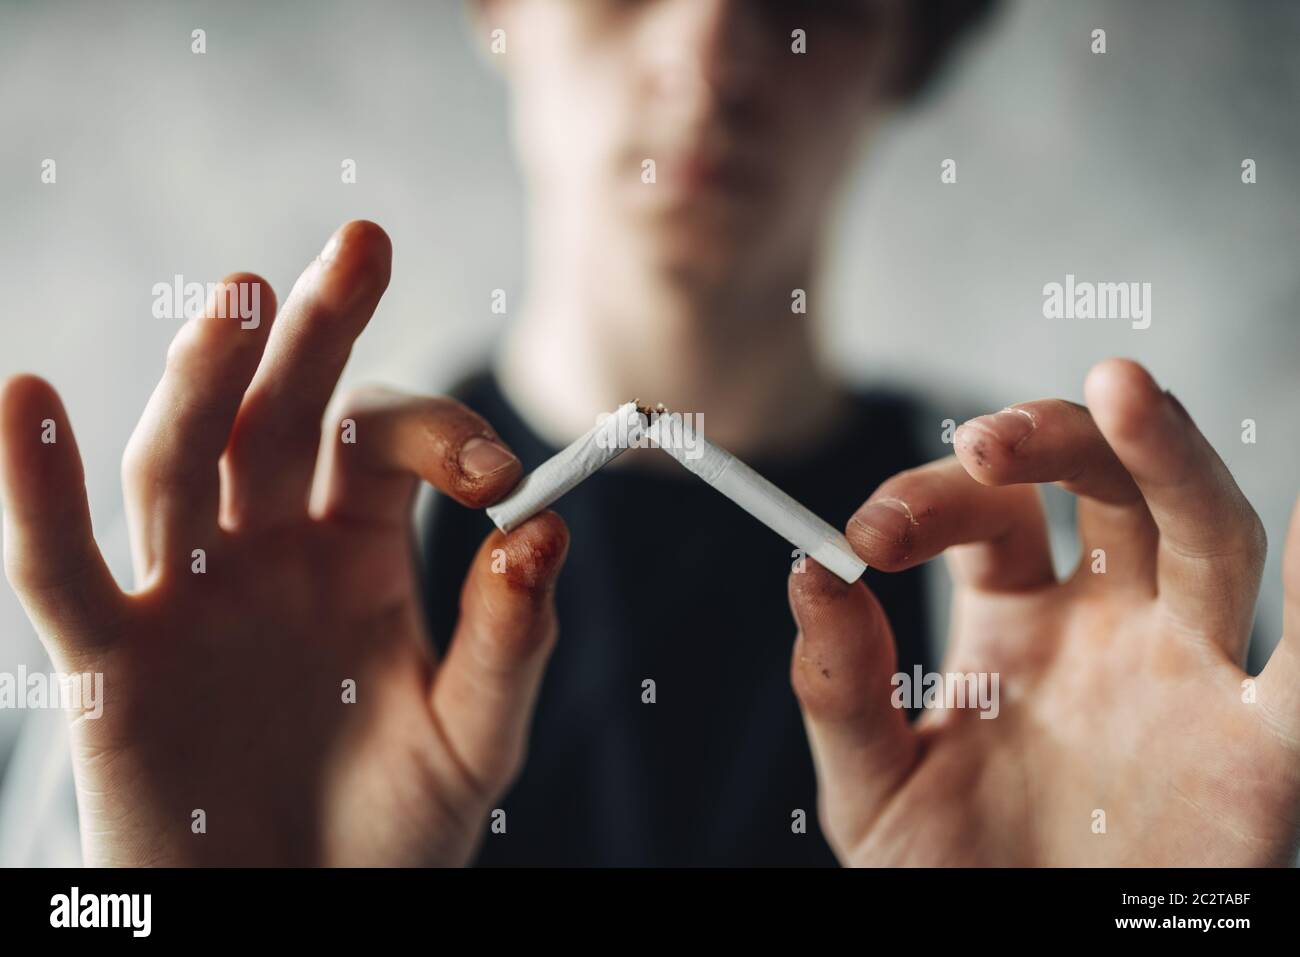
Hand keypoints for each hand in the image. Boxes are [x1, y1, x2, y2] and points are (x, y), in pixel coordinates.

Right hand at [0, 221, 568, 865]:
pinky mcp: (110, 660)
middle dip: (319, 331)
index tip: (494, 480)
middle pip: (284, 415)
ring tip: (236, 297)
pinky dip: (32, 490)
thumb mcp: (476, 740)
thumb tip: (545, 532)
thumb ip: (511, 642)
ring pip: (182, 464)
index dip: (439, 438)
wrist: (307, 923)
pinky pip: (58, 566)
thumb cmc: (391, 836)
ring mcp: (186, 597)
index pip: (388, 448)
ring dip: (204, 381)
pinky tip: (25, 399)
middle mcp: (270, 554)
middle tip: (362, 240)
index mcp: (360, 556)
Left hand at [789, 358, 1299, 864]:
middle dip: (1053, 438)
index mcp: (1015, 624)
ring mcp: (1187, 675)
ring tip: (1121, 386)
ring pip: (1206, 531)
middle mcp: (1109, 627)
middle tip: (983, 440)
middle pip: (1108, 487)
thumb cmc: (950, 884)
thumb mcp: (871, 790)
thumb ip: (839, 688)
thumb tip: (807, 571)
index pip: (991, 514)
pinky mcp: (1258, 752)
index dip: (933, 499)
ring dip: (1170, 454)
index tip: (867, 535)